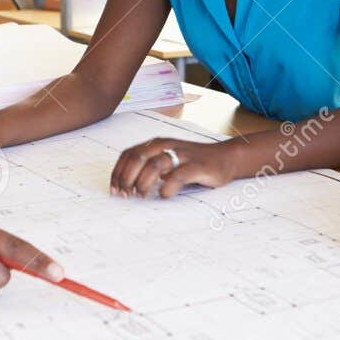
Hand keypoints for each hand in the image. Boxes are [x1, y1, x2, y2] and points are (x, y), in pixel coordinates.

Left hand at [110, 138, 233, 198]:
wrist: (226, 158)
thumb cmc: (193, 163)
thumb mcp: (168, 160)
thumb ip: (149, 168)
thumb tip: (126, 186)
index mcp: (157, 143)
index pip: (129, 154)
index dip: (118, 172)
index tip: (114, 189)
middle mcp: (167, 145)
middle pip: (138, 157)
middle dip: (126, 178)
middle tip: (125, 194)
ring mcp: (183, 155)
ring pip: (155, 165)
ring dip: (142, 182)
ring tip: (141, 195)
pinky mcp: (197, 166)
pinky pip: (178, 176)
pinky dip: (167, 187)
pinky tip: (164, 195)